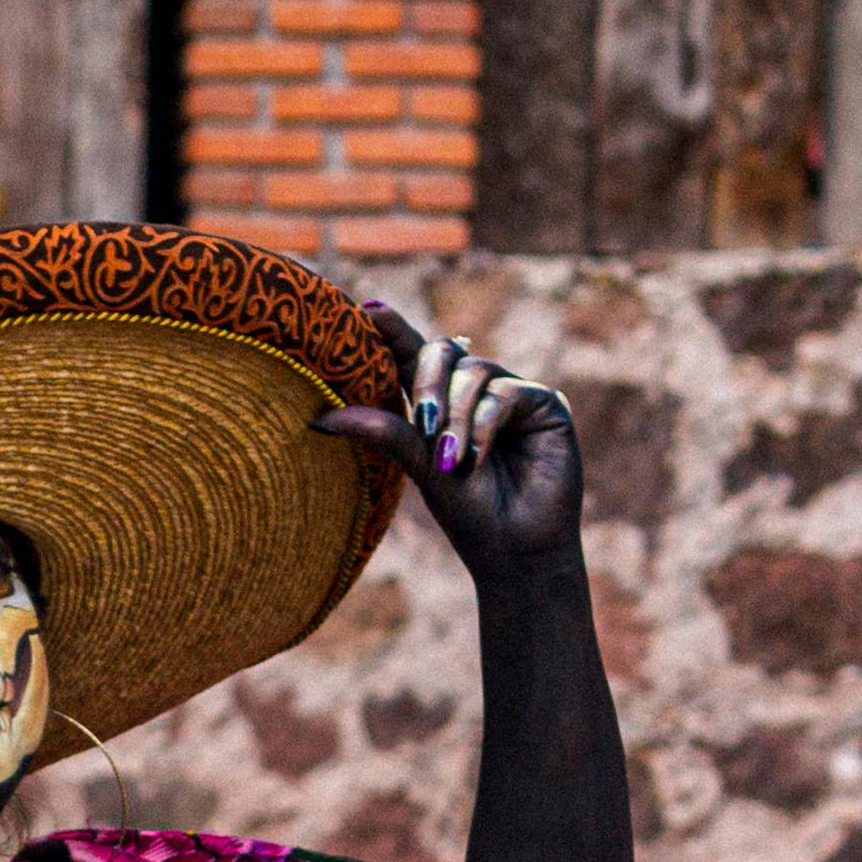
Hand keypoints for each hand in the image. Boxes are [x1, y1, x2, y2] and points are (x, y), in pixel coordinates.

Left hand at [313, 298, 582, 582]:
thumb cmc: (469, 515)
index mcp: (441, 403)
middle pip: (443, 351)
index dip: (393, 330)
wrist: (515, 551)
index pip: (413, 356)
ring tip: (452, 460)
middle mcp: (475, 392)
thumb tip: (317, 418)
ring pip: (474, 371)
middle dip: (427, 382)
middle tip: (423, 423)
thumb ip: (381, 431)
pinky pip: (505, 392)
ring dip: (458, 415)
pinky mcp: (544, 404)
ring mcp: (510, 395)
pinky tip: (477, 458)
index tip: (367, 311)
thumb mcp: (420, 467)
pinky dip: (485, 425)